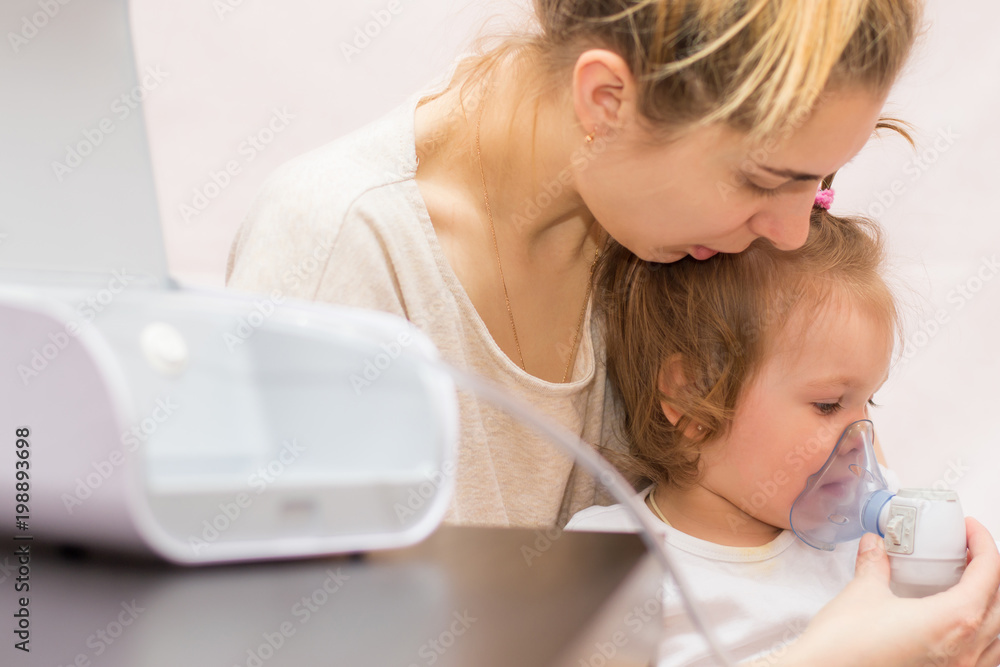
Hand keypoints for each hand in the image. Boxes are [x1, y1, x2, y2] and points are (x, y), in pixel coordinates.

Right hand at [773, 517, 999, 666]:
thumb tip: (876, 544)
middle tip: (967, 551)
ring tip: (967, 588)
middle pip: (999, 602)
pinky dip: (982, 636)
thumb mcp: (862, 593)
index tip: (969, 528)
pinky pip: (984, 658)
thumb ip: (876, 564)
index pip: (988, 574)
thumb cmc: (845, 645)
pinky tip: (960, 627)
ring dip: (989, 605)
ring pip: (997, 635)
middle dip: (989, 571)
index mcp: (953, 620)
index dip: (983, 544)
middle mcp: (967, 650)